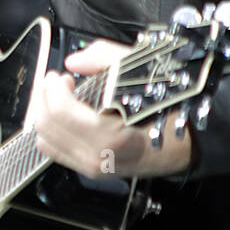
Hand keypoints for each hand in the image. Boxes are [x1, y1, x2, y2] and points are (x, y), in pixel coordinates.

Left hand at [29, 39, 193, 179]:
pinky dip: (50, 130)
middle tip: (55, 81)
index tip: (61, 75)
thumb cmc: (169, 112)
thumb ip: (107, 60)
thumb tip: (75, 61)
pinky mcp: (89, 170)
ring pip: (44, 139)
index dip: (54, 88)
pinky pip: (54, 151)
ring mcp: (91, 167)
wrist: (186, 146)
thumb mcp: (144, 73)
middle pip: (46, 125)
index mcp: (110, 137)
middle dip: (44, 96)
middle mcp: (96, 157)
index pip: (60, 112)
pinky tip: (61, 115)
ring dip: (44, 112)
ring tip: (58, 95)